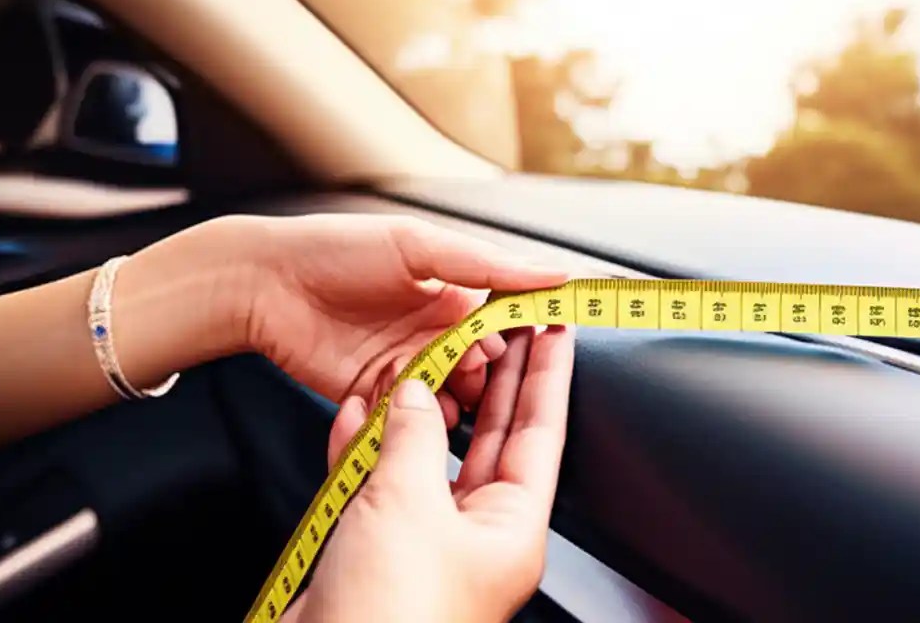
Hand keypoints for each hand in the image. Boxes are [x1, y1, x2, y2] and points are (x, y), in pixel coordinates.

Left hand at [234, 213, 566, 421]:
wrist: (261, 283)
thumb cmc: (338, 249)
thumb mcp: (419, 245)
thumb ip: (488, 264)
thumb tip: (557, 272)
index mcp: (450, 292)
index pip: (501, 321)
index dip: (515, 336)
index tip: (529, 346)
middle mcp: (431, 331)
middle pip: (478, 365)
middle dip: (483, 373)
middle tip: (475, 369)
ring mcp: (403, 364)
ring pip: (448, 394)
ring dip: (453, 399)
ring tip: (445, 395)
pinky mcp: (372, 394)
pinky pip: (409, 415)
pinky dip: (417, 418)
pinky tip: (416, 413)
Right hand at [283, 325, 575, 622]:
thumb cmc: (390, 615)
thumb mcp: (409, 503)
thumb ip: (415, 436)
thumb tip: (415, 392)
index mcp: (512, 529)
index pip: (543, 434)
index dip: (549, 377)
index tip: (557, 330)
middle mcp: (477, 534)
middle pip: (495, 437)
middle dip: (495, 379)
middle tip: (503, 325)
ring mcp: (428, 540)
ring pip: (433, 454)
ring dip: (422, 407)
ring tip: (429, 352)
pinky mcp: (379, 547)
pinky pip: (383, 481)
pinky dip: (370, 445)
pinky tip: (363, 410)